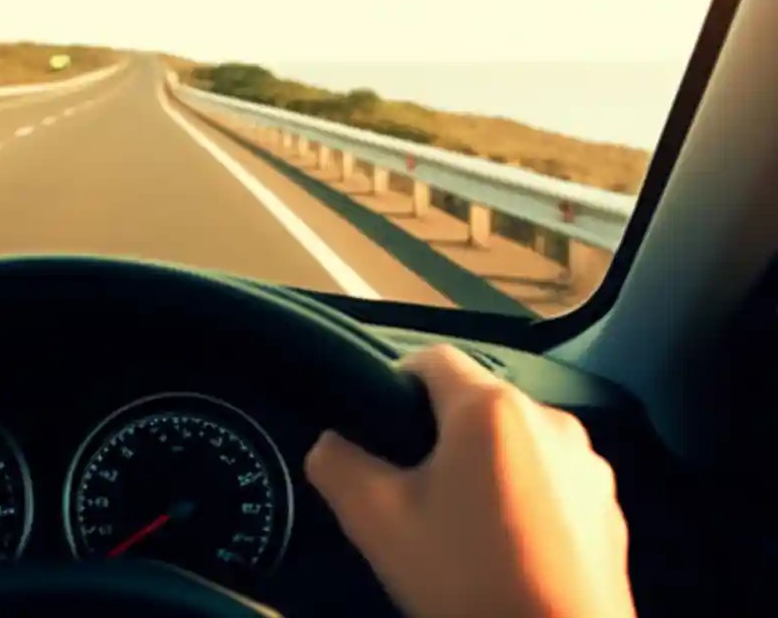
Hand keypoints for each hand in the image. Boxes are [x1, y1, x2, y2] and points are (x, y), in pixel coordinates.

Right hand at [306, 345, 634, 617]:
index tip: (379, 432)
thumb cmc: (468, 581)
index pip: (430, 358)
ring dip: (483, 470)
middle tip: (411, 494)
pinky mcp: (608, 507)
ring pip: (514, 445)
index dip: (394, 384)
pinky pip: (550, 482)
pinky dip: (523, 502)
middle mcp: (549, 419)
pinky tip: (507, 551)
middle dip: (438, 437)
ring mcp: (588, 464)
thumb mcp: (376, 522)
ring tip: (462, 530)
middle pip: (474, 405)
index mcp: (491, 409)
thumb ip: (337, 463)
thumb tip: (331, 442)